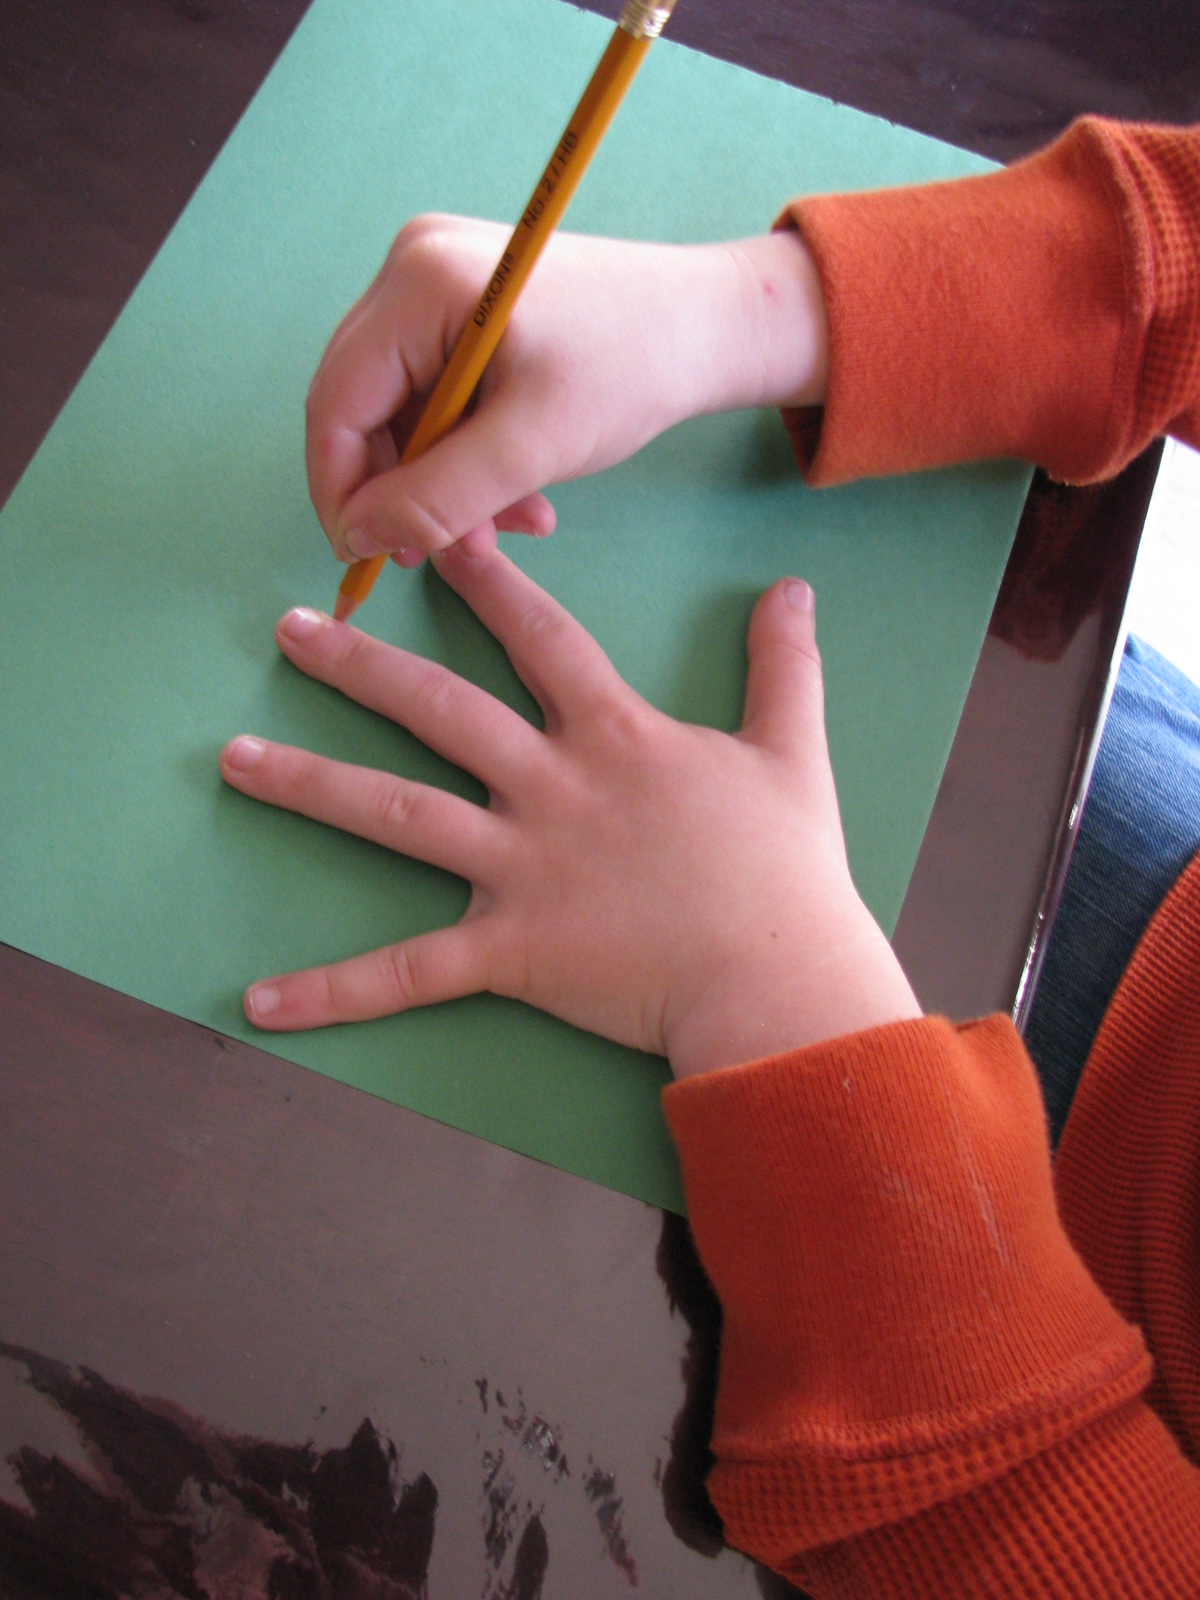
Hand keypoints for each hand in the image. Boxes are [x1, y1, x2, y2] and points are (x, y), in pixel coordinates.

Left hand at [219, 542, 916, 1078]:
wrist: (777, 978)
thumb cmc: (785, 870)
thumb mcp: (792, 753)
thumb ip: (782, 666)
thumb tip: (795, 588)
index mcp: (614, 736)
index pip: (539, 638)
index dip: (486, 583)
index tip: (433, 539)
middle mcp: (551, 788)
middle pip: (438, 710)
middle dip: (360, 663)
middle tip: (288, 628)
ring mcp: (522, 868)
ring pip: (396, 815)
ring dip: (310, 784)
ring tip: (233, 759)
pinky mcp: (509, 950)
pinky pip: (408, 971)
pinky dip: (335, 991)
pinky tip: (261, 999)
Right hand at [306, 217, 827, 566]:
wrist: (705, 326)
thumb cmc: (632, 368)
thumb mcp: (530, 448)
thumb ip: (436, 497)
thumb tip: (357, 538)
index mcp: (420, 281)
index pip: (335, 402)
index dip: (339, 490)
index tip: (364, 557)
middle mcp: (413, 266)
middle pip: (362, 406)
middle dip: (403, 489)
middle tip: (443, 550)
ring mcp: (435, 282)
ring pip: (402, 411)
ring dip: (444, 481)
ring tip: (511, 524)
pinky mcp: (462, 306)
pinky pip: (436, 396)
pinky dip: (467, 454)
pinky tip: (519, 493)